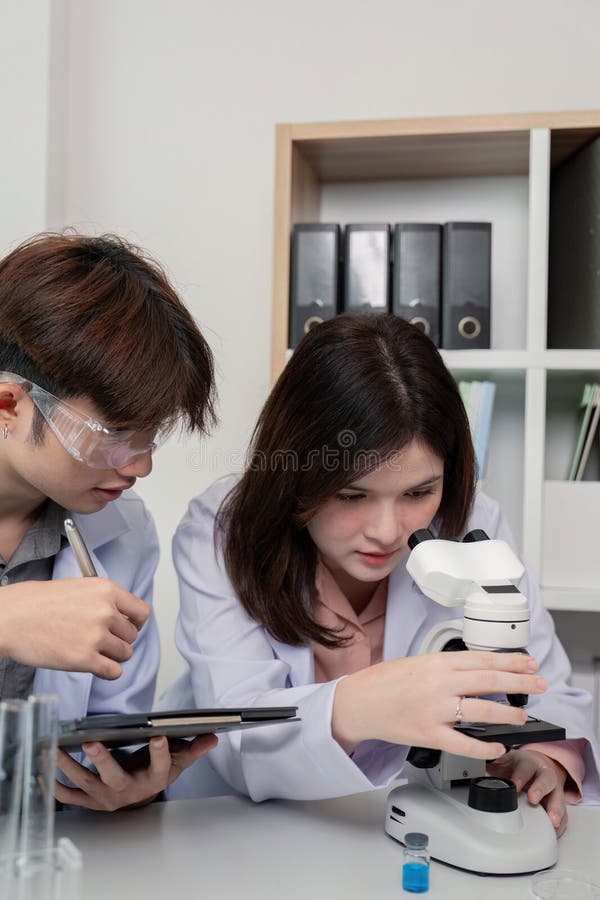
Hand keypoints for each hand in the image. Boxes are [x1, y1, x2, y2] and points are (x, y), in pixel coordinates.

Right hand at [0, 578, 149, 678]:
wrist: (9, 618)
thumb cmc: (33, 602)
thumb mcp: (75, 587)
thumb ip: (100, 599)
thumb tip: (117, 615)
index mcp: (105, 589)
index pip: (141, 612)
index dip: (135, 623)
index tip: (130, 628)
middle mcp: (105, 611)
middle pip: (132, 635)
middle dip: (119, 640)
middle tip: (102, 641)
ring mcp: (96, 636)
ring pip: (124, 654)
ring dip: (112, 656)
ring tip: (94, 652)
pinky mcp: (84, 659)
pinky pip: (113, 672)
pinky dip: (107, 672)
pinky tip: (95, 666)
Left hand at [54, 734, 217, 810]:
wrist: (138, 799)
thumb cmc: (154, 773)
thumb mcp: (177, 762)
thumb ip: (193, 748)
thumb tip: (213, 736)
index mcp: (152, 779)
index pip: (160, 766)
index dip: (159, 752)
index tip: (158, 735)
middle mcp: (127, 791)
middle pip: (114, 777)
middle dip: (102, 759)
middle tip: (92, 741)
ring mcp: (105, 797)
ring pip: (84, 783)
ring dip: (68, 766)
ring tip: (55, 747)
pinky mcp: (88, 800)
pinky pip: (67, 796)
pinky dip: (52, 784)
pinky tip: (42, 768)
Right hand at [332, 650, 546, 758]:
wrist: (357, 702)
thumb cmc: (384, 682)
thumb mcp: (418, 663)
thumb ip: (447, 667)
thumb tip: (479, 671)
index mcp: (437, 662)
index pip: (484, 659)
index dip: (511, 661)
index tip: (529, 663)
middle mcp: (439, 683)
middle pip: (490, 680)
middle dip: (521, 682)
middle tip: (539, 685)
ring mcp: (435, 709)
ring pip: (483, 711)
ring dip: (508, 714)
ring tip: (521, 716)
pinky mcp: (428, 734)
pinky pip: (464, 743)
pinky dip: (485, 746)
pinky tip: (497, 745)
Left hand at [487, 749, 568, 835]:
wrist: (536, 766)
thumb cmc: (518, 766)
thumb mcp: (504, 760)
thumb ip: (493, 762)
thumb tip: (479, 762)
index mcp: (529, 763)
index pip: (526, 767)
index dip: (521, 776)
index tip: (515, 785)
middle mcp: (544, 773)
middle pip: (546, 779)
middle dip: (540, 789)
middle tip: (533, 800)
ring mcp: (553, 788)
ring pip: (558, 796)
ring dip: (556, 808)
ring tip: (552, 821)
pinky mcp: (558, 803)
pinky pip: (564, 813)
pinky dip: (561, 823)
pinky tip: (555, 831)